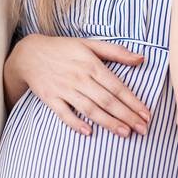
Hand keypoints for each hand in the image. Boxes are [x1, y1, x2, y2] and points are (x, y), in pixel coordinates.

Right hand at [6, 34, 151, 137]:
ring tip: (125, 133)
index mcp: (91, 64)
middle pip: (107, 100)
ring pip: (89, 108)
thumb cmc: (64, 49)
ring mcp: (64, 89)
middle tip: (143, 129)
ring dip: (108, 122)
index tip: (147, 114)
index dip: (133, 101)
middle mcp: (79, 77)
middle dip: (126, 115)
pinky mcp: (50, 98)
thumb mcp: (90, 44)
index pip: (117, 86)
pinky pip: (63, 113)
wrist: (30, 54)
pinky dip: (75, 123)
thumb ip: (116, 51)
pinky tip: (89, 133)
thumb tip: (141, 59)